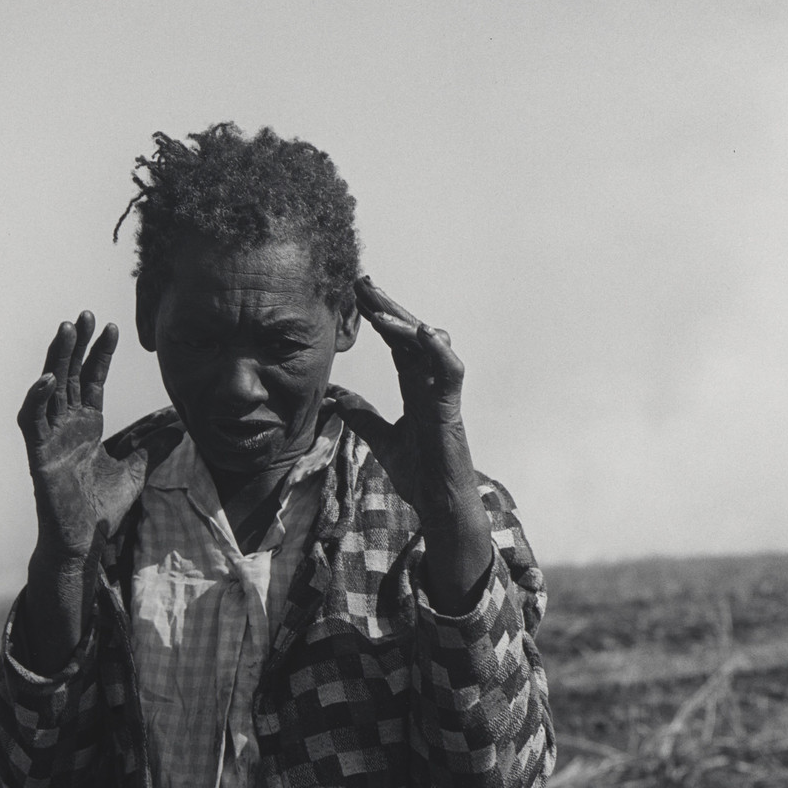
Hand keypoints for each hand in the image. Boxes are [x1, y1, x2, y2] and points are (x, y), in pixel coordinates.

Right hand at [18, 311, 147, 562]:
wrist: (84, 540)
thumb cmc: (101, 509)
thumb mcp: (137, 471)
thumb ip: (154, 447)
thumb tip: (180, 427)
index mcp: (86, 426)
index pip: (91, 380)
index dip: (100, 353)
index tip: (113, 326)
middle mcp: (66, 426)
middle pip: (69, 375)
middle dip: (76, 344)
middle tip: (85, 314)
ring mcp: (50, 437)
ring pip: (49, 388)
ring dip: (56, 358)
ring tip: (67, 329)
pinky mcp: (38, 454)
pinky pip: (32, 420)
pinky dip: (37, 398)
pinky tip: (48, 378)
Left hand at [335, 277, 492, 611]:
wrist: (438, 505)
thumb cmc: (420, 474)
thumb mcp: (381, 440)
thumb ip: (362, 417)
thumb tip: (336, 399)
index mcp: (416, 388)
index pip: (397, 343)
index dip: (379, 318)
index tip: (355, 295)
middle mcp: (431, 384)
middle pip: (410, 335)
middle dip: (388, 307)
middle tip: (363, 282)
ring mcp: (443, 394)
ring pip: (429, 346)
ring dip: (405, 324)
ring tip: (377, 308)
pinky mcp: (452, 410)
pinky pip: (451, 372)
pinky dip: (440, 351)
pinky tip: (424, 330)